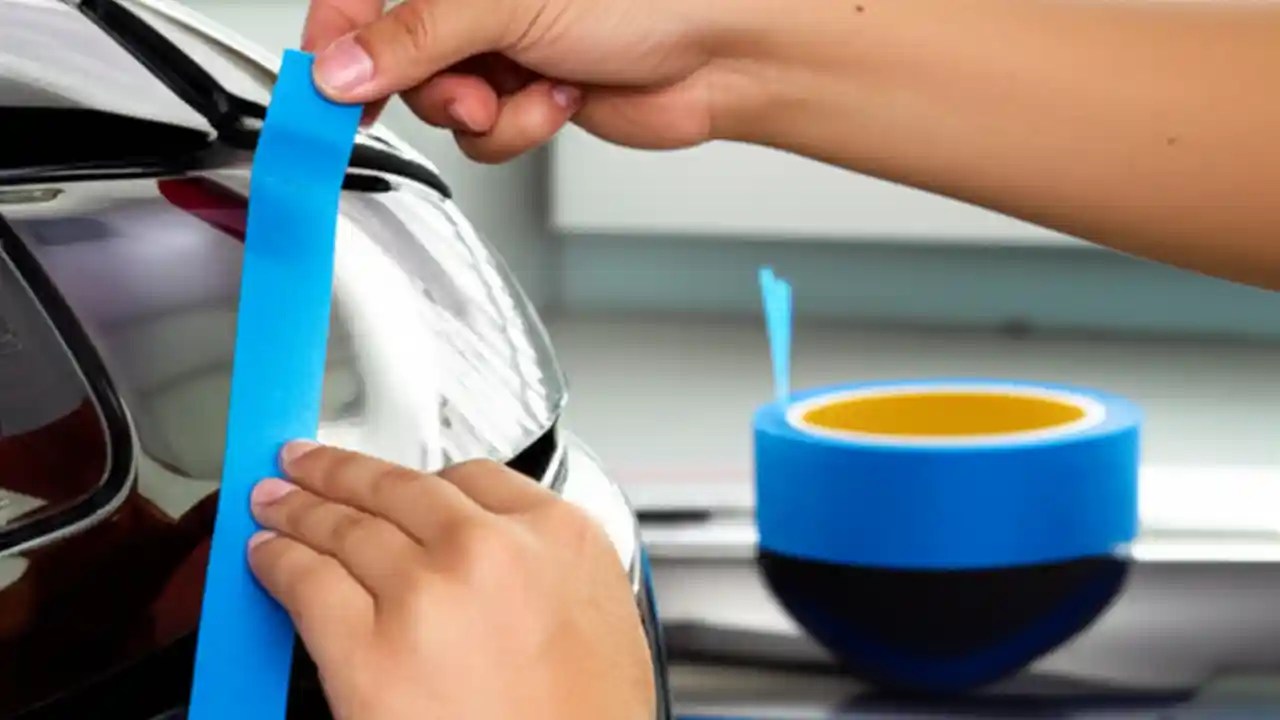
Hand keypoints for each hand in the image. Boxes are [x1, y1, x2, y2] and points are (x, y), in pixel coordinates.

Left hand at [247, 441, 653, 719]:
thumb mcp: (596, 621)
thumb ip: (545, 568)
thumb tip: (499, 555)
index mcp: (559, 537)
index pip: (476, 476)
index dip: (423, 477)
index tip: (401, 479)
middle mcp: (489, 550)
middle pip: (399, 488)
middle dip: (343, 472)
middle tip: (311, 462)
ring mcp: (425, 593)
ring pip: (345, 526)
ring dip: (300, 507)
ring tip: (276, 502)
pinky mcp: (368, 651)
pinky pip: (307, 582)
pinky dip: (277, 562)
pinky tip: (267, 556)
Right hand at [301, 0, 747, 161]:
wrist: (722, 49)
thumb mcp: (508, 1)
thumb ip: (416, 35)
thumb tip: (343, 66)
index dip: (338, 37)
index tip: (324, 85)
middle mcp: (476, 1)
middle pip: (396, 56)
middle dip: (432, 85)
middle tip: (465, 91)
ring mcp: (502, 46)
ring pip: (442, 103)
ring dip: (485, 110)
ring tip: (526, 88)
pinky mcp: (528, 93)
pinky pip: (485, 133)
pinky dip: (519, 128)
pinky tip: (560, 99)